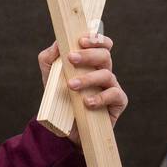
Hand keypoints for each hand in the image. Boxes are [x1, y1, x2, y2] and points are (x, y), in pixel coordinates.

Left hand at [37, 33, 127, 147]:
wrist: (64, 127)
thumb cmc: (59, 96)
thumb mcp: (49, 75)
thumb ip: (49, 57)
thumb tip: (57, 43)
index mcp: (91, 62)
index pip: (101, 44)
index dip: (96, 39)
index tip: (81, 40)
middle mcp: (104, 71)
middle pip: (105, 55)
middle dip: (88, 55)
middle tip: (71, 58)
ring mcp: (112, 86)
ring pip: (107, 74)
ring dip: (88, 78)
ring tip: (71, 86)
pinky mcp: (117, 103)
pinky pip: (115, 95)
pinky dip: (101, 97)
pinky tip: (87, 102)